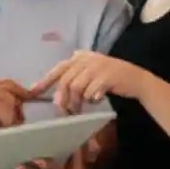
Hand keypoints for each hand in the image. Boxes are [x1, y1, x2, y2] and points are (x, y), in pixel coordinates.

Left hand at [30, 50, 152, 113]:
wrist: (137, 80)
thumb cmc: (111, 79)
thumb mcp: (91, 72)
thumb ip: (75, 76)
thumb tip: (56, 96)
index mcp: (81, 57)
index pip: (59, 69)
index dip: (45, 81)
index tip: (33, 92)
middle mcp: (87, 59)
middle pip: (66, 80)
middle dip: (63, 98)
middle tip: (64, 111)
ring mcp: (97, 66)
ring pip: (76, 87)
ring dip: (77, 101)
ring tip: (80, 109)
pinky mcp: (107, 76)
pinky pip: (91, 91)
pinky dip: (91, 99)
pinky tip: (97, 100)